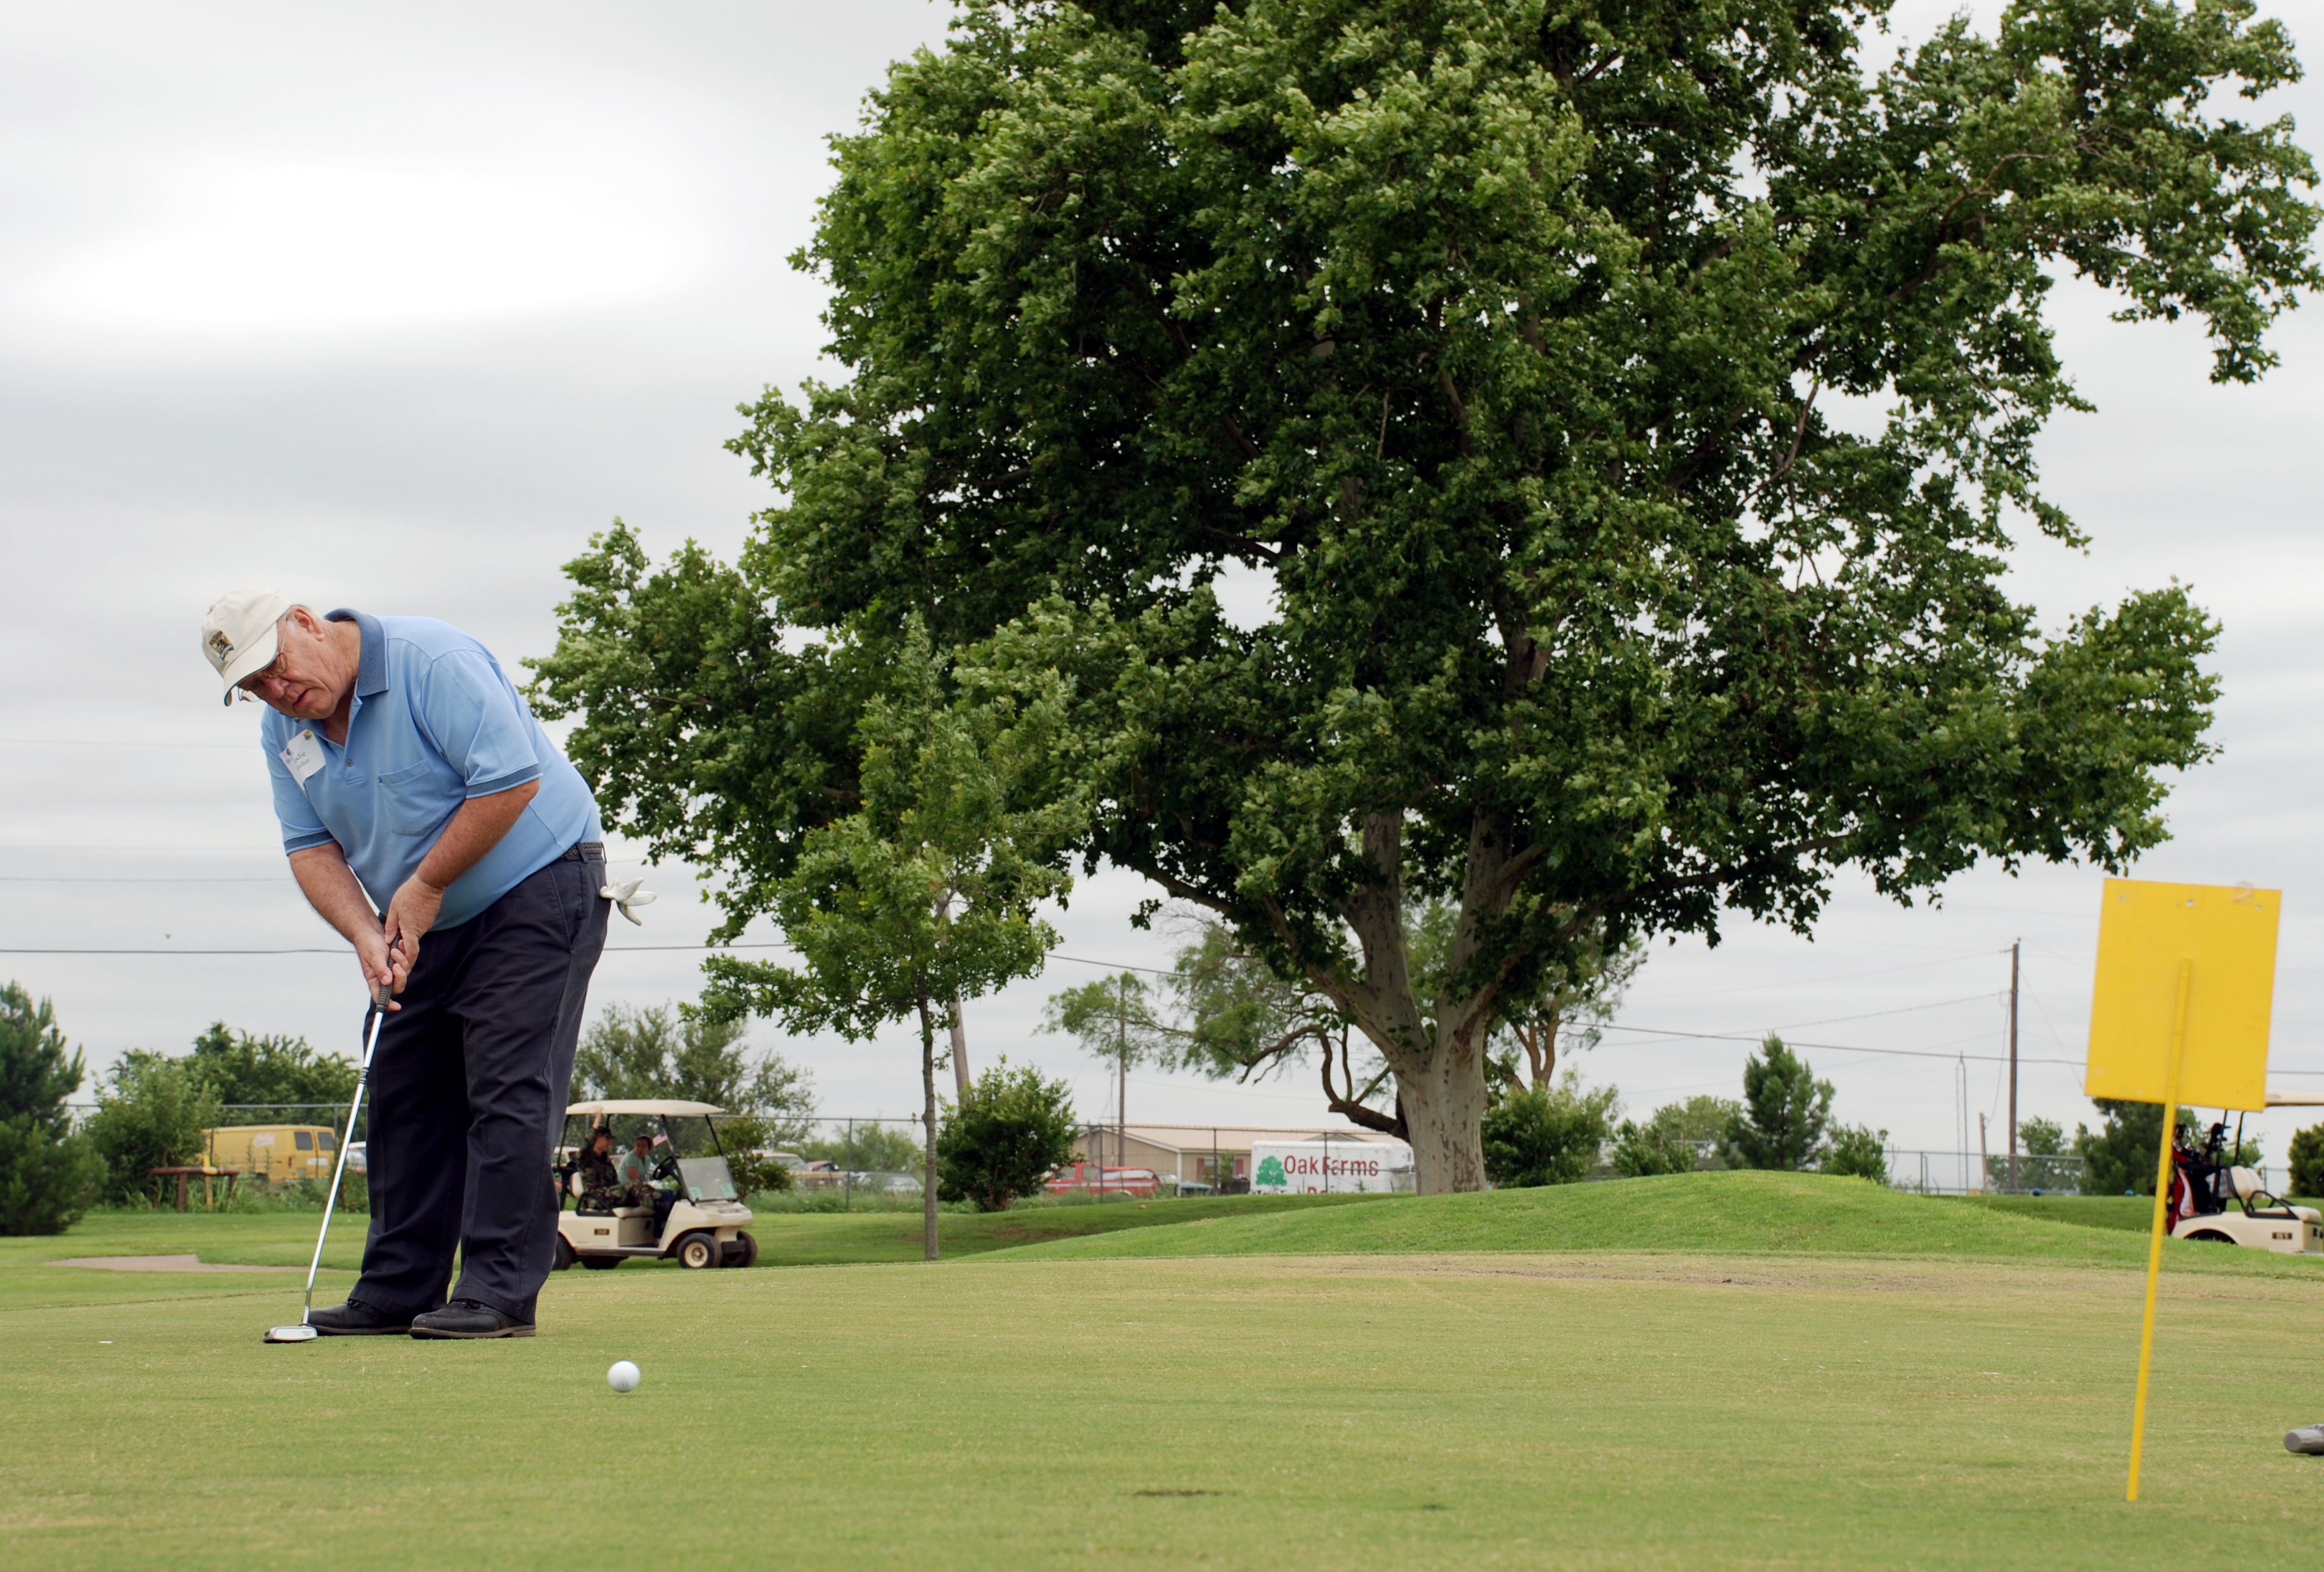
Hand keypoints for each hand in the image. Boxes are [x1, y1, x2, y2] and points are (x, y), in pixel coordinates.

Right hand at [352, 925, 399, 1010]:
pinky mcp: (400, 963)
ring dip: (402, 961)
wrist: (372, 932)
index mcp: (374, 980)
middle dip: (400, 976)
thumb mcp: (373, 956)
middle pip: (398, 986)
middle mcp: (384, 977)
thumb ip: (380, 969)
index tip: (396, 1007)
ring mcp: (393, 970)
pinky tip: (400, 945)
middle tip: (395, 964)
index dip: (388, 1004)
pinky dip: (405, 955)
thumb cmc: (368, 944)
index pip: (381, 997)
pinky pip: (408, 963)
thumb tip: (387, 982)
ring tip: (394, 950)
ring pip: (405, 974)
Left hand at [382, 876, 444, 995]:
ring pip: (416, 935)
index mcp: (410, 930)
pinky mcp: (430, 919)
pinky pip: (420, 927)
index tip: (398, 961)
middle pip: (412, 945)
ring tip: (399, 928)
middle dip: (404, 948)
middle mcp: (421, 930)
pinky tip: (408, 918)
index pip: (410, 952)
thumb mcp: (394, 909)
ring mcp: (427, 924)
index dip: (405, 959)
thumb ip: (391, 927)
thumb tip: (388, 940)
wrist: (429, 882)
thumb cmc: (410, 894)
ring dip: (408, 935)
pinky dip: (413, 927)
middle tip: (395, 947)